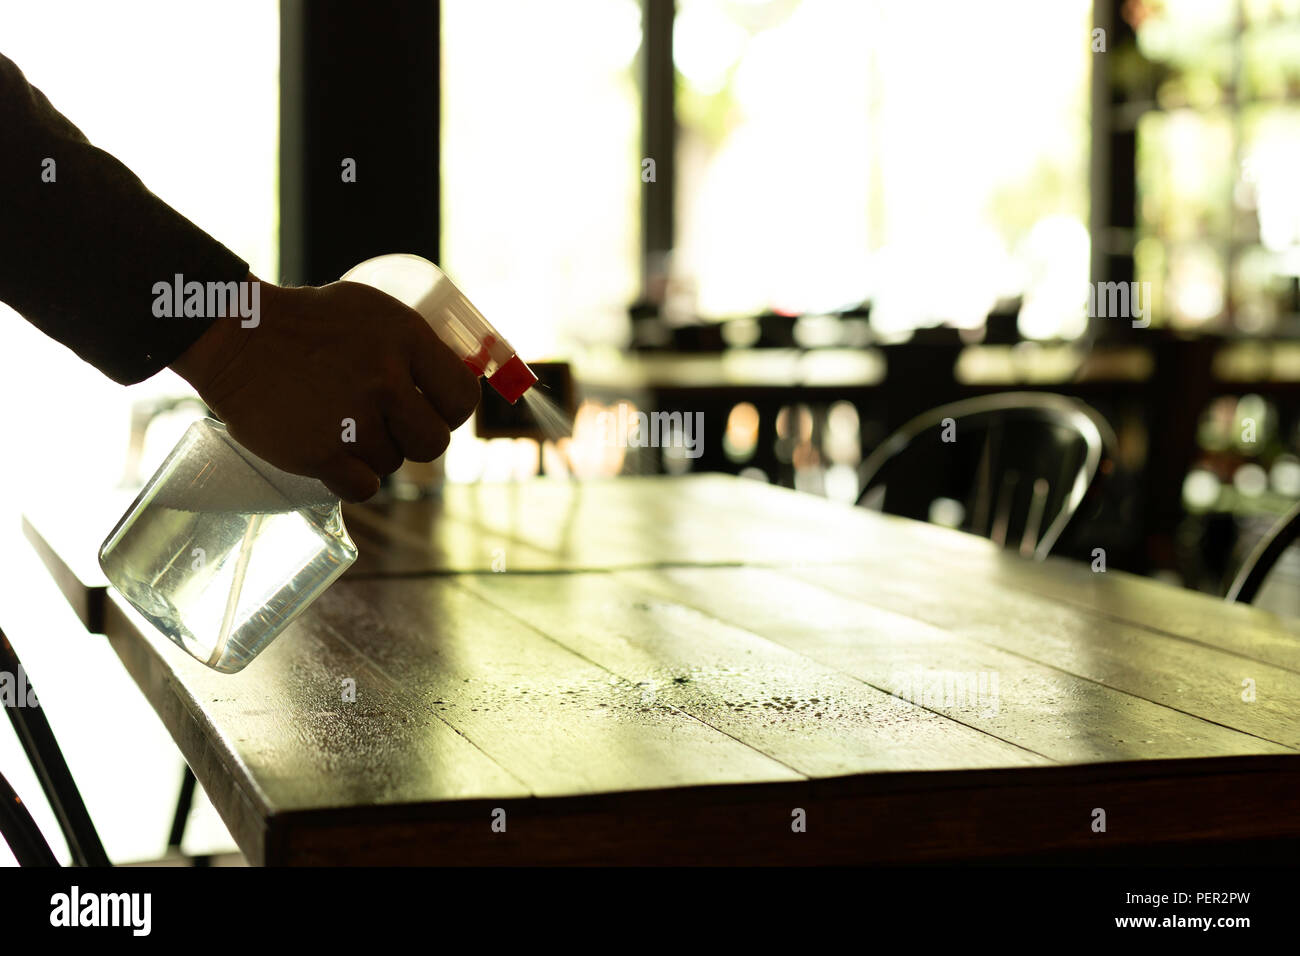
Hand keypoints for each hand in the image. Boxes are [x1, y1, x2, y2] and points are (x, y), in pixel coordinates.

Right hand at [170, 274, 479, 500]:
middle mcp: (385, 380)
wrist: (235, 336)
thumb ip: (415, 346)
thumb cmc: (308, 322)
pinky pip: (363, 488)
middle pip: (434, 443)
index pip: (463, 397)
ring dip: (372, 453)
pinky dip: (350, 478)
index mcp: (406, 339)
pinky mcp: (319, 452)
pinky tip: (334, 457)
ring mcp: (352, 419)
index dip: (451, 411)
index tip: (433, 411)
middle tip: (389, 426)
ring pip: (392, 465)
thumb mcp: (373, 311)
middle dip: (415, 440)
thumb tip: (464, 375)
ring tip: (340, 424)